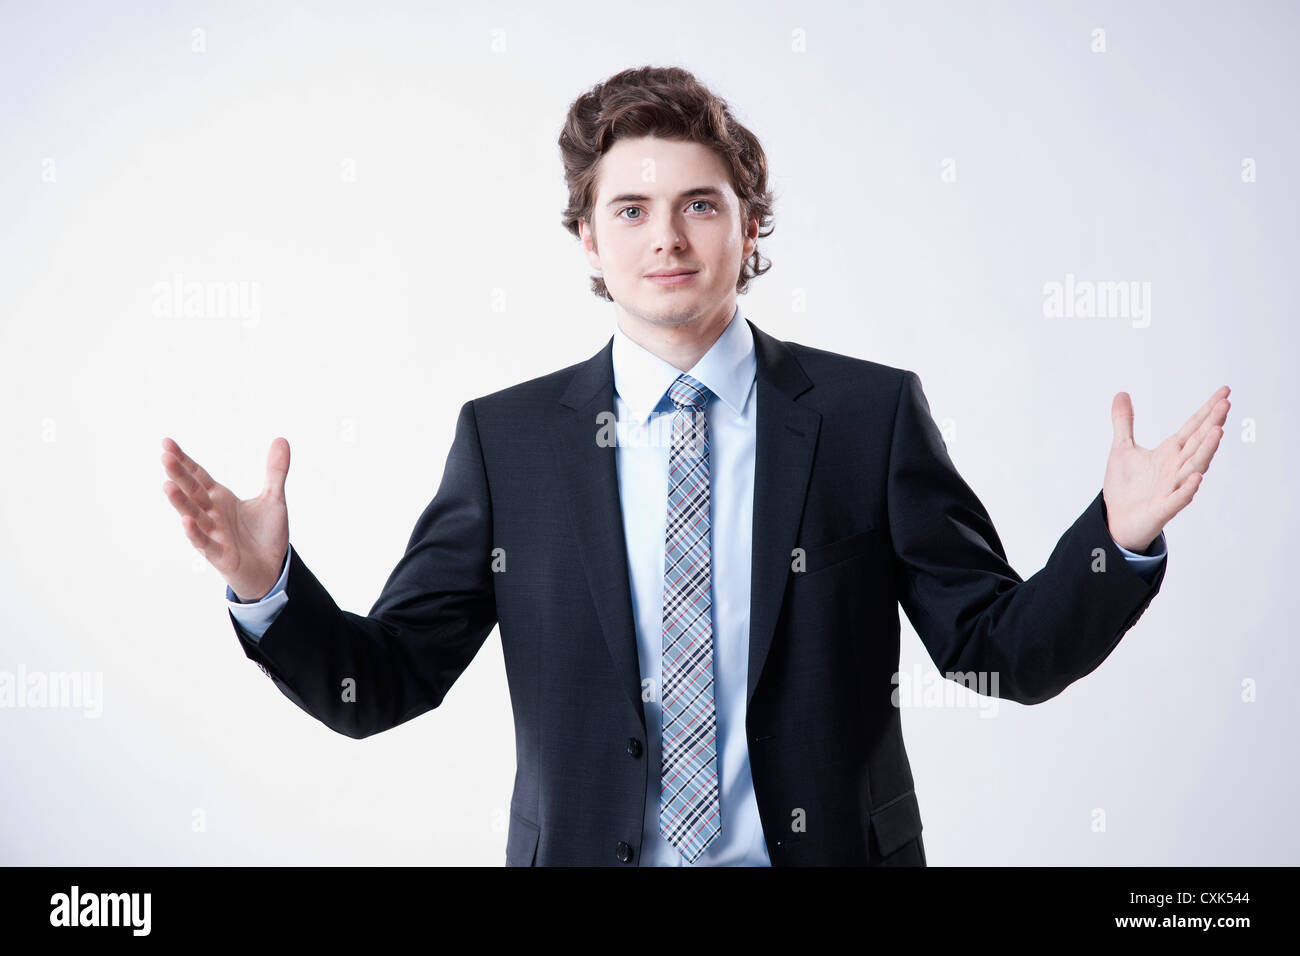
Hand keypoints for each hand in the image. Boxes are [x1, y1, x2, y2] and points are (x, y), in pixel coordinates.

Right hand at [161, 437, 290, 600]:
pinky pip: (205, 544)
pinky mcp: (220, 556)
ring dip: (181, 502)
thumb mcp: (274, 499)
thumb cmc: (266, 535)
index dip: (184, 460)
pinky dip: (196, 534)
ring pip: (193, 516)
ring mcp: (213, 534)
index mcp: (220, 499)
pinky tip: (187, 521)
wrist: (272, 568)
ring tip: (167, 485)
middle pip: (192, 492)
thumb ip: (275, 471)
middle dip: (179, 475)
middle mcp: (212, 514)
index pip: (198, 476)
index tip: (167, 443)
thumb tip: (281, 439)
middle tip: (164, 456)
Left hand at [1103, 386, 1229, 552]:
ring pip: (1194, 467)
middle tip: (1225, 403)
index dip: (1207, 410)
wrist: (1116, 520)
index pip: (1192, 428)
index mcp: (1169, 453)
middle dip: (1212, 424)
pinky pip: (1179, 498)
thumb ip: (1124, 422)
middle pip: (1198, 443)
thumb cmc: (1125, 487)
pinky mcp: (1163, 508)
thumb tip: (1121, 394)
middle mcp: (1176, 468)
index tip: (1224, 392)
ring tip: (1218, 432)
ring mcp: (1172, 488)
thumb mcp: (1121, 448)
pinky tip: (1197, 478)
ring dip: (1206, 451)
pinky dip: (1188, 489)